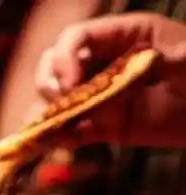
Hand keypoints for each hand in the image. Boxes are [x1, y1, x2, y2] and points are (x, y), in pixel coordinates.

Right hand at [36, 13, 185, 147]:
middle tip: (61, 101)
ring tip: (51, 125)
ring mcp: (102, 95)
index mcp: (124, 35)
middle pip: (55, 64)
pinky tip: (59, 140)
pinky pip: (75, 130)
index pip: (78, 37)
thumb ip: (163, 62)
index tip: (71, 83)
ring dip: (49, 111)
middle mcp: (105, 62)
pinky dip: (62, 136)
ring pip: (58, 98)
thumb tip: (139, 65)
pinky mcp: (105, 125)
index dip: (65, 57)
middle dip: (49, 82)